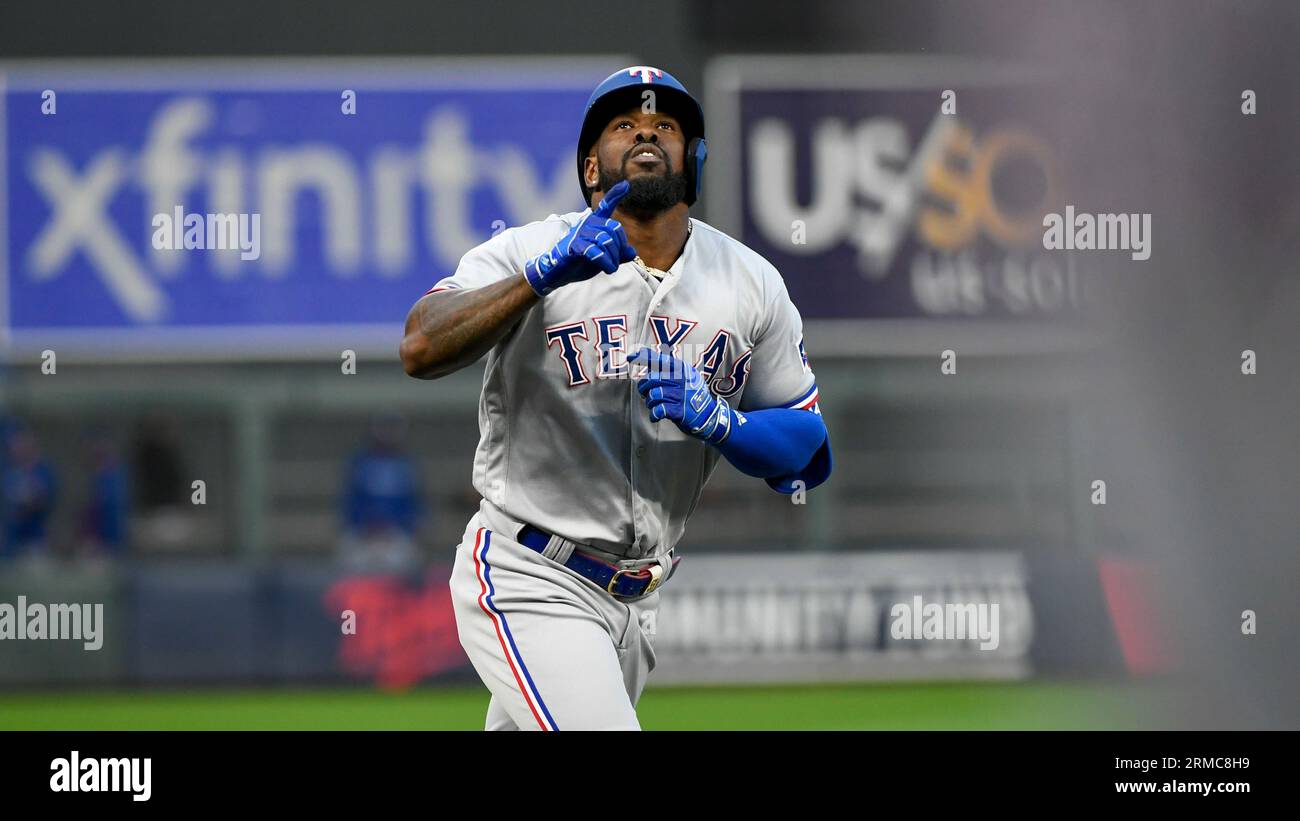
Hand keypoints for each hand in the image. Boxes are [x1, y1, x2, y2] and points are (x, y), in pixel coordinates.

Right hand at [523, 181, 636, 295]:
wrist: (558, 273)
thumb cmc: (581, 262)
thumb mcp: (604, 257)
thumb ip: (619, 254)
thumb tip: (632, 252)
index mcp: (594, 223)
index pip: (606, 206)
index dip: (615, 195)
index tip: (626, 185)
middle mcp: (587, 224)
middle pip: (614, 229)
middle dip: (620, 248)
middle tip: (616, 261)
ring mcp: (580, 234)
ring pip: (606, 240)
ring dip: (613, 258)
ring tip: (611, 268)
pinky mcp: (574, 246)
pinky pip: (595, 251)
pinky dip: (606, 262)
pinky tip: (608, 269)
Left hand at [628, 347, 734, 444]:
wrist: (709, 415)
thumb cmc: (693, 394)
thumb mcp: (686, 376)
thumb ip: (669, 367)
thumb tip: (645, 354)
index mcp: (681, 369)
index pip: (659, 360)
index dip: (643, 357)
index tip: (630, 357)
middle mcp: (680, 379)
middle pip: (651, 379)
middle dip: (644, 388)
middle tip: (645, 393)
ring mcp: (680, 395)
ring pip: (653, 395)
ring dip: (650, 402)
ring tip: (655, 405)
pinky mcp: (679, 410)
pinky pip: (658, 410)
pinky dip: (654, 414)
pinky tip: (656, 416)